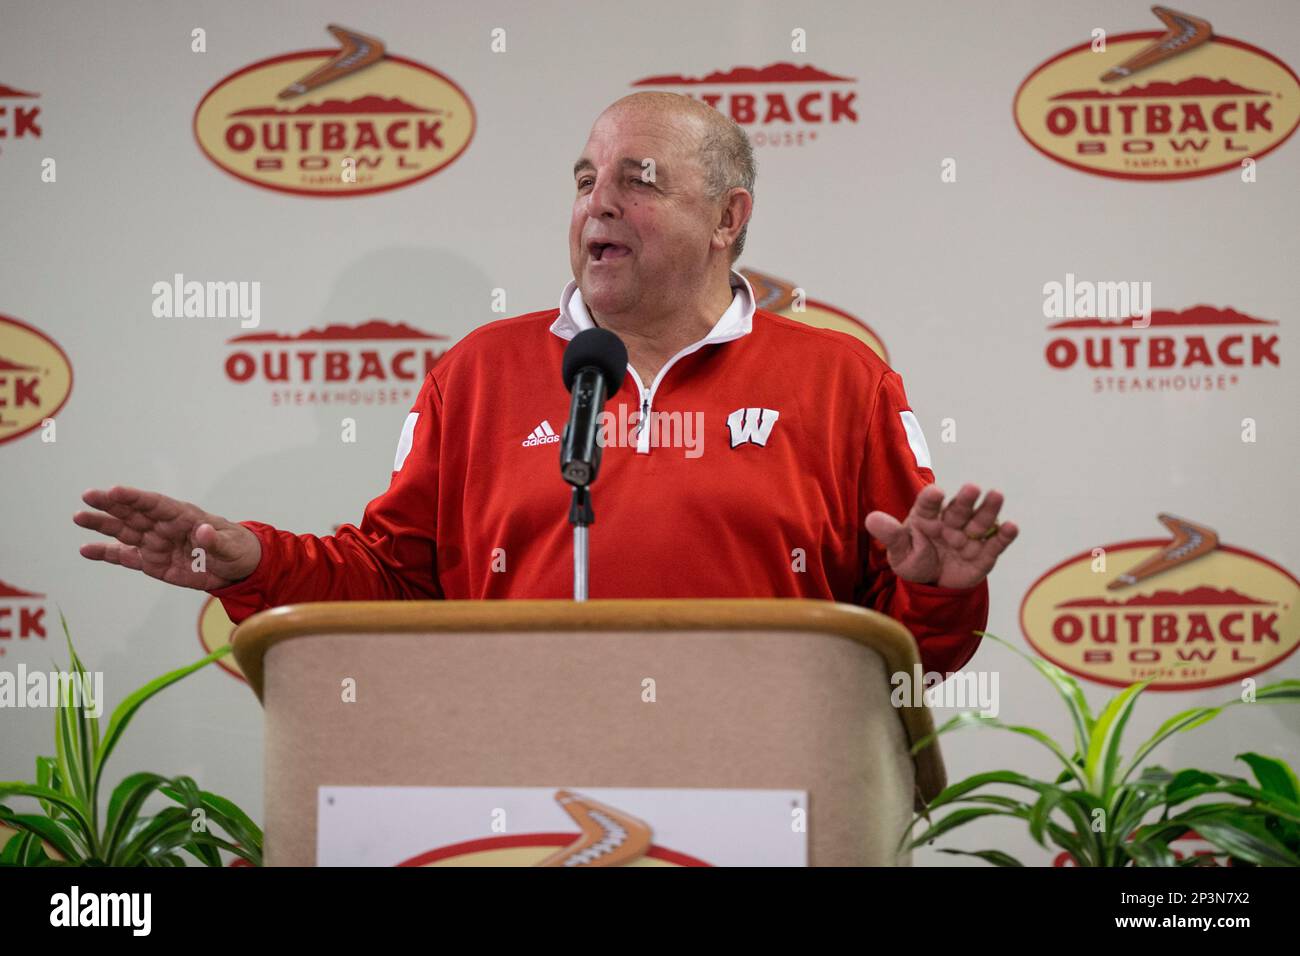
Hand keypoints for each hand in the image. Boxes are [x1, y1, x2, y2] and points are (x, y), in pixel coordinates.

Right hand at [74, 485, 260, 590]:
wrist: (236, 569)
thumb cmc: (235, 549)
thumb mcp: (231, 546)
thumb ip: (216, 540)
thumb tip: (203, 531)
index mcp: (184, 516)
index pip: (156, 504)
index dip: (135, 497)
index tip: (115, 490)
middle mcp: (164, 526)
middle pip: (134, 513)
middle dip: (112, 504)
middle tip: (89, 496)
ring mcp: (155, 543)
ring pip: (124, 531)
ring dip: (102, 524)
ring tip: (80, 517)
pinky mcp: (151, 562)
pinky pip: (125, 556)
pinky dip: (106, 553)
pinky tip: (85, 549)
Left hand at [865, 483, 1017, 589]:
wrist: (932, 583)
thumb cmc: (914, 559)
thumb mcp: (899, 551)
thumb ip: (890, 535)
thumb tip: (871, 519)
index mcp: (927, 517)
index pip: (928, 506)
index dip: (931, 499)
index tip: (935, 492)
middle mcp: (950, 522)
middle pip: (958, 509)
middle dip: (965, 500)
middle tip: (972, 488)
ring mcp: (968, 537)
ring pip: (979, 521)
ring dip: (988, 510)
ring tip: (996, 495)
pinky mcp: (983, 555)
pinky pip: (994, 544)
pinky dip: (1003, 536)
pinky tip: (1011, 526)